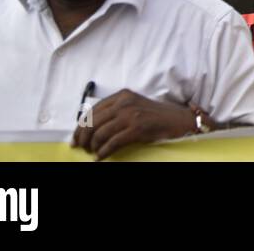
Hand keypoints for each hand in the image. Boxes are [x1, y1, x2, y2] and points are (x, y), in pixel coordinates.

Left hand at [71, 89, 198, 159]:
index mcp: (122, 95)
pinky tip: (100, 157)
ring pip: (100, 132)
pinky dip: (103, 152)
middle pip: (93, 121)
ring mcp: (131, 115)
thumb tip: (91, 127)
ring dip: (93, 146)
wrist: (178, 120)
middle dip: (83, 137)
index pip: (93, 110)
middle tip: (80, 147)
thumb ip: (115, 110)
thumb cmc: (155, 115)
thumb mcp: (133, 106)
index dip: (81, 126)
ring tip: (92, 152)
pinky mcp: (137, 128)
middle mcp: (124, 102)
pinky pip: (112, 142)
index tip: (75, 137)